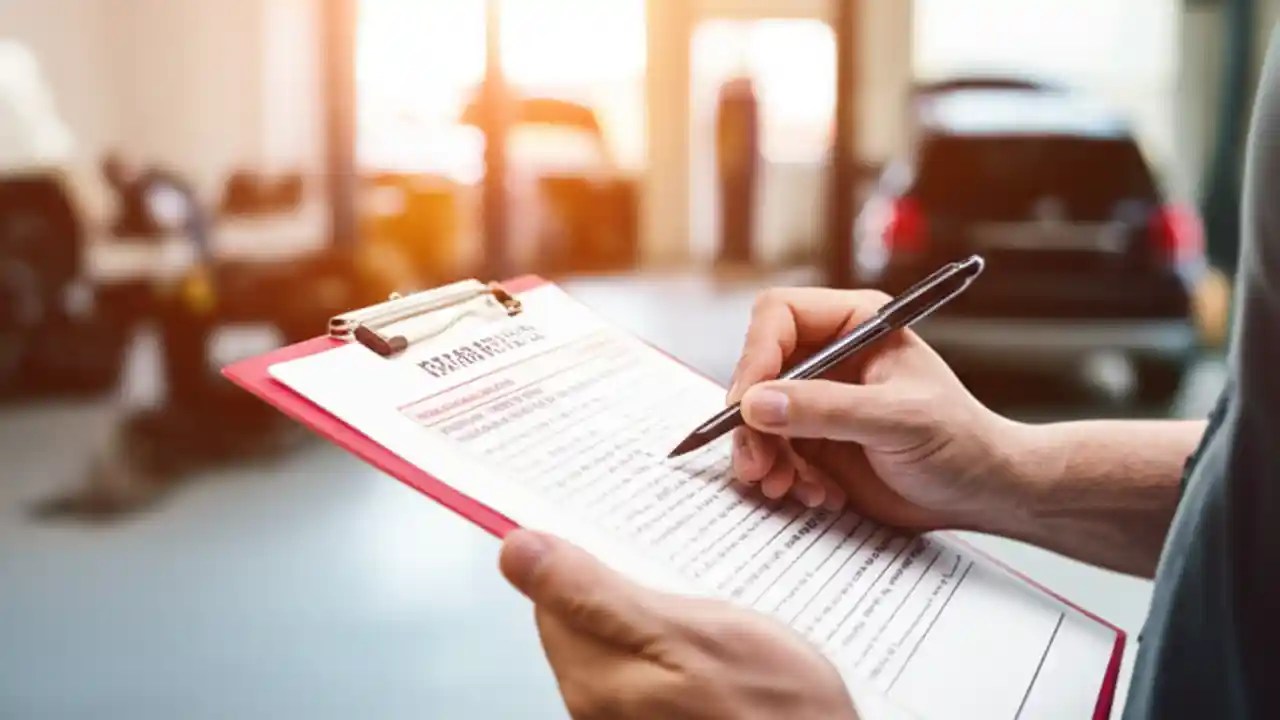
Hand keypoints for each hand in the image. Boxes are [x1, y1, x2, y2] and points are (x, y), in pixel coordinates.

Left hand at [499, 529, 858, 719]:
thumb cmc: (775, 713)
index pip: (551, 589)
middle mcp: (596, 704)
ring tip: (710, 601)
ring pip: (621, 632)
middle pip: (583, 613)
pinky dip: (676, 636)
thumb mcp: (689, 635)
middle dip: (626, 578)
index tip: (622, 524)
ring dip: (657, 604)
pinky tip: (717, 638)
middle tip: (681, 563)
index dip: (587, 550)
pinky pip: (650, 659)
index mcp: (592, 676)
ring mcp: (628, 717)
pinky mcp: (660, 719)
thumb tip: (516, 552)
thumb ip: (594, 596)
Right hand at [728, 288, 1025, 531]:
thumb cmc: (959, 442)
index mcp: (854, 325)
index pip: (778, 316)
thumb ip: (826, 409)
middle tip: (757, 464)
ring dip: (763, 457)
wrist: (980, 494)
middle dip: (751, 421)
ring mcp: (817, 401)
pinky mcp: (813, 442)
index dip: (756, 356)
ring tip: (786, 487)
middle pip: (757, 371)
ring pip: (757, 418)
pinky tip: (818, 494)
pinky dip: (784, 477)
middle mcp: (828, 357)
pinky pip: (773, 453)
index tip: (748, 405)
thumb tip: (756, 404)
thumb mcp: (896, 420)